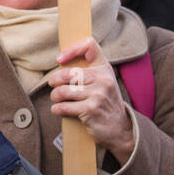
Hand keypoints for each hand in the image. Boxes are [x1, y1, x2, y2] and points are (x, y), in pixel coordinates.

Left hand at [48, 37, 134, 163]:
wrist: (120, 128)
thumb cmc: (106, 103)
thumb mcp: (104, 82)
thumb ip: (89, 71)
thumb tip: (61, 63)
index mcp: (105, 69)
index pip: (90, 45)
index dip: (71, 49)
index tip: (60, 60)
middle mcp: (103, 79)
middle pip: (68, 73)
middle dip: (55, 80)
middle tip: (53, 85)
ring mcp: (97, 95)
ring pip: (62, 91)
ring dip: (55, 96)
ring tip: (56, 98)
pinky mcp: (90, 110)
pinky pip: (63, 107)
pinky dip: (57, 109)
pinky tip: (58, 110)